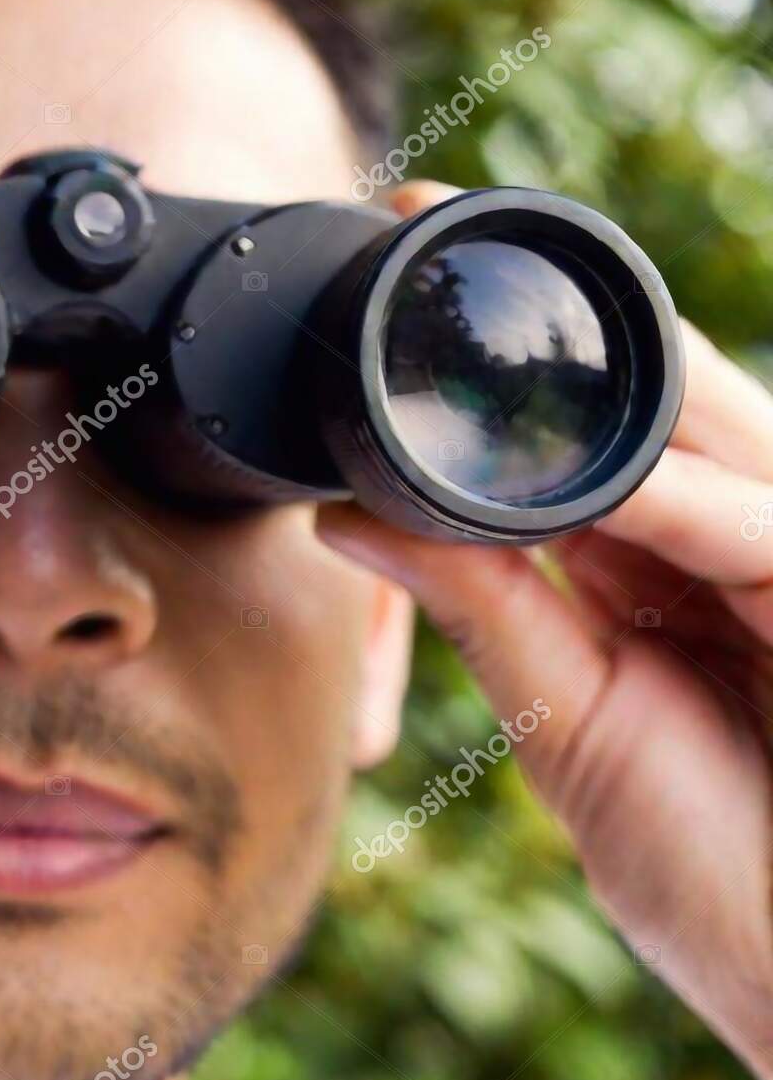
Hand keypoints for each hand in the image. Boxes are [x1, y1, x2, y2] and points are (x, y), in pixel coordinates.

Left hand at [318, 180, 772, 1079]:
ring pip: (715, 442)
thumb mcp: (571, 725)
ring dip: (614, 377)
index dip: (486, 361)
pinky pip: (765, 542)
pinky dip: (688, 512)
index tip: (384, 271)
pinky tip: (616, 486)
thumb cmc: (719, 869)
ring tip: (496, 303)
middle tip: (415, 210)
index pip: (574, 434)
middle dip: (541, 316)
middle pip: (647, 402)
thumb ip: (485, 608)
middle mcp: (724, 547)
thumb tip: (347, 512)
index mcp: (657, 568)